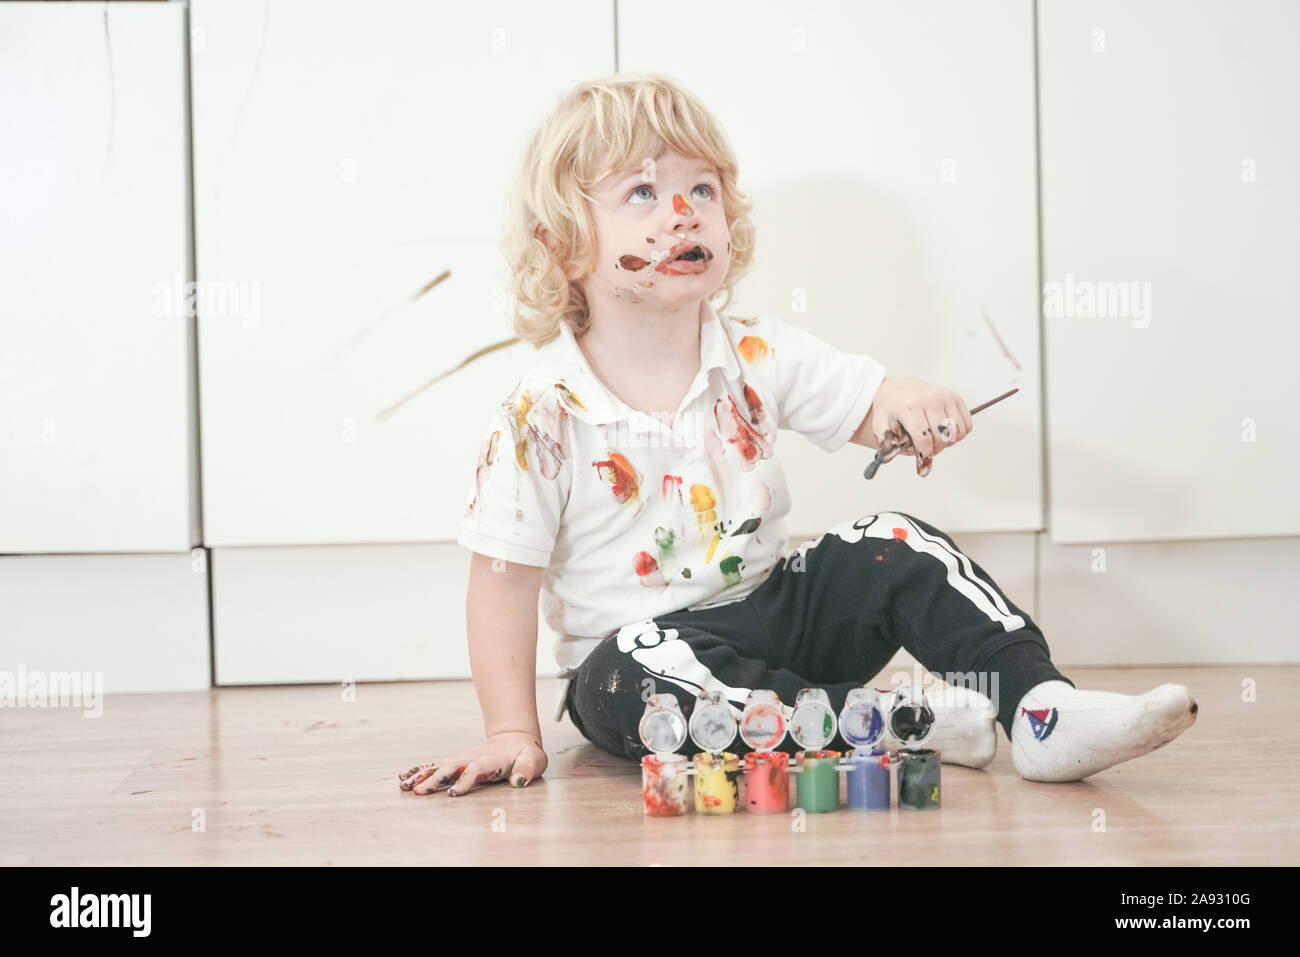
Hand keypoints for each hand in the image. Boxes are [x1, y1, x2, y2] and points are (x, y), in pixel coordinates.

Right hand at [398, 730, 547, 796]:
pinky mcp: (456, 762)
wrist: (514, 739)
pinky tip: (404, 778)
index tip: (453, 793)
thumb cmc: (525, 753)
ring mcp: (462, 759)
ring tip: (404, 786)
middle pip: (451, 768)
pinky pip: (434, 766)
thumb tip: (519, 781)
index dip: (465, 780)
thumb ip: (528, 768)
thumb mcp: (534, 759)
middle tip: (419, 792)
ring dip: (421, 776)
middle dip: (435, 780)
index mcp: (491, 760)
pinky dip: (419, 771)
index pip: (476, 770)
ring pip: (438, 767)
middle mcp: (472, 759)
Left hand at [867, 377, 973, 460]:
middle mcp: (929, 400)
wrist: (896, 390)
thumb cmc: (890, 410)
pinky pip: (966, 424)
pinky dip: (959, 433)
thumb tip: (898, 461)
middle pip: (943, 436)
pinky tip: (946, 431)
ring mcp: (944, 397)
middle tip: (928, 448)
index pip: (924, 438)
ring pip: (958, 431)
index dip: (924, 453)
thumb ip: (888, 446)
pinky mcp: (954, 397)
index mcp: (909, 407)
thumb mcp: (881, 427)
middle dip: (936, 448)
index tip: (922, 455)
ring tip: (936, 438)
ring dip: (949, 441)